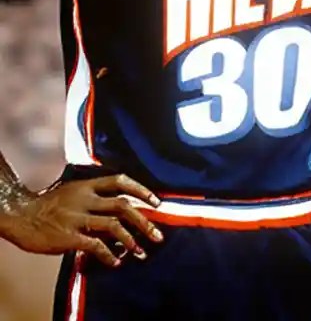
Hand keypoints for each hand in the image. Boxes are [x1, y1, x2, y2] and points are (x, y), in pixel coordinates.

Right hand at [0, 175, 163, 267]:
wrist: (19, 216)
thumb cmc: (47, 206)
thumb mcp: (71, 192)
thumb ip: (94, 197)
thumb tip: (122, 211)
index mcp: (86, 185)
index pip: (120, 181)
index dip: (141, 191)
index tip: (157, 203)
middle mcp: (84, 199)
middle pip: (123, 206)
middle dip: (144, 222)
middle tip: (158, 236)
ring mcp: (76, 217)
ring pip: (114, 225)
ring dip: (131, 240)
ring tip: (140, 252)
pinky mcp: (68, 236)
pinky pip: (95, 245)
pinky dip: (109, 254)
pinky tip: (115, 261)